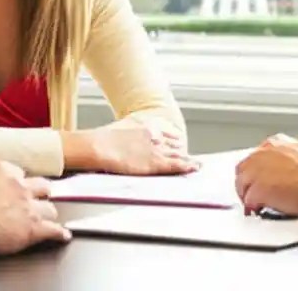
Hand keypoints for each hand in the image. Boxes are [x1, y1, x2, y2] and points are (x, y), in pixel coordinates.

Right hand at [0, 153, 70, 254]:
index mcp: (2, 170)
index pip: (18, 174)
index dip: (17, 183)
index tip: (13, 188)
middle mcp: (19, 186)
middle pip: (41, 187)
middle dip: (40, 194)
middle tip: (38, 199)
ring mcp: (27, 207)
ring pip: (50, 208)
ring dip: (48, 214)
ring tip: (49, 219)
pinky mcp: (31, 229)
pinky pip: (53, 231)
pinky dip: (58, 234)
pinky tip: (62, 236)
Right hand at [63, 122, 198, 174]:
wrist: (99, 146)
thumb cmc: (102, 141)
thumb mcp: (118, 132)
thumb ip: (126, 136)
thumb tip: (122, 142)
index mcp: (145, 129)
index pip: (165, 136)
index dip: (173, 142)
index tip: (179, 144)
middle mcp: (154, 138)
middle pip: (173, 145)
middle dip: (182, 152)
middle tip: (192, 158)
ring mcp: (155, 151)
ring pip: (178, 155)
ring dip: (188, 160)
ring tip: (198, 165)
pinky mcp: (155, 163)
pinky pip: (175, 165)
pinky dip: (186, 166)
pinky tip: (194, 168)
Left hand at [233, 134, 297, 216]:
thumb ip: (294, 159)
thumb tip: (294, 169)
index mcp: (278, 143)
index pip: (256, 155)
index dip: (257, 170)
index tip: (260, 178)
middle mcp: (264, 154)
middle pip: (244, 168)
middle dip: (247, 182)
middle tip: (252, 194)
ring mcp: (258, 171)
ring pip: (242, 184)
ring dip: (247, 195)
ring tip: (254, 205)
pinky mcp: (258, 190)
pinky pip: (248, 201)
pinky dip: (252, 207)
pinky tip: (258, 211)